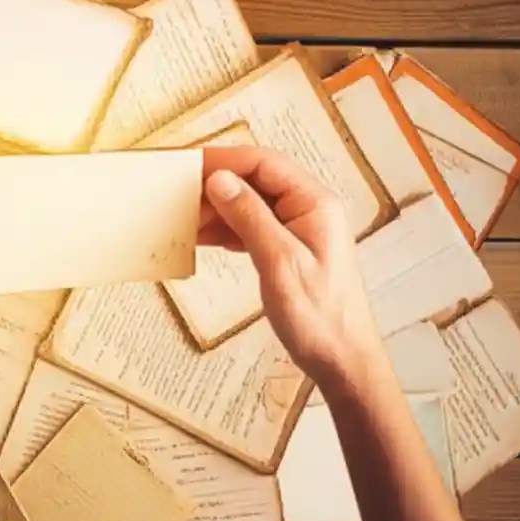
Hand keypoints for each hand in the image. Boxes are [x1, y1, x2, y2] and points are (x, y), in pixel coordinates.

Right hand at [199, 146, 383, 383]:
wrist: (341, 359)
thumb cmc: (319, 317)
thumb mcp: (279, 263)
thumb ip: (249, 217)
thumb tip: (219, 180)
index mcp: (315, 203)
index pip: (264, 164)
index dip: (223, 161)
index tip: (187, 167)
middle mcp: (309, 209)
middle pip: (256, 179)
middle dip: (216, 184)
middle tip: (178, 196)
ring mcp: (299, 229)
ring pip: (250, 203)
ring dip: (216, 209)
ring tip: (183, 219)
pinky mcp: (288, 249)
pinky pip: (251, 227)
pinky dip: (225, 230)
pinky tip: (202, 238)